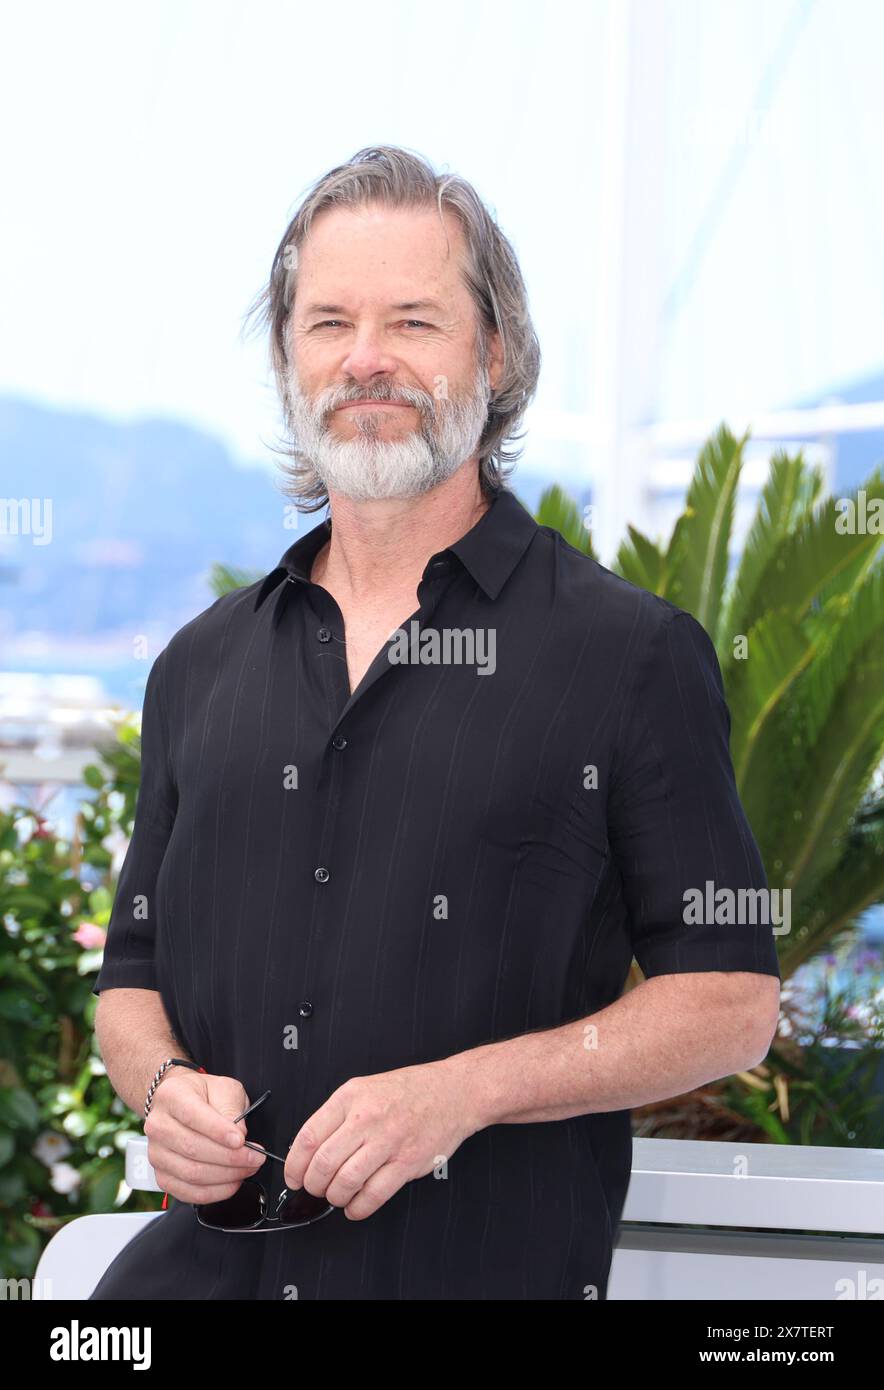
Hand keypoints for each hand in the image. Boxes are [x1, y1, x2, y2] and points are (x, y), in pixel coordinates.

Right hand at [144, 1069, 266, 1204]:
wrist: (179, 1105)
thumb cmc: (203, 1095)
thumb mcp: (223, 1087)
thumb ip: (231, 1107)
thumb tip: (238, 1133)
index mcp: (172, 1096)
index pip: (192, 1116)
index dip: (218, 1131)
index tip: (241, 1140)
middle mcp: (158, 1126)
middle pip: (193, 1148)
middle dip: (230, 1157)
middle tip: (255, 1157)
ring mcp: (156, 1154)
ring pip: (192, 1173)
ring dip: (226, 1176)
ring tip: (247, 1168)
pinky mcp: (162, 1176)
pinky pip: (189, 1192)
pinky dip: (215, 1192)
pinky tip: (232, 1182)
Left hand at [283, 1059, 477, 1219]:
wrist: (454, 1092)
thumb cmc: (410, 1091)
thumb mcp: (365, 1088)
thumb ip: (338, 1115)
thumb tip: (309, 1150)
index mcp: (351, 1097)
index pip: (308, 1137)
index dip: (294, 1165)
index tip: (293, 1177)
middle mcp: (367, 1117)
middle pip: (323, 1163)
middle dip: (313, 1185)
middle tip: (315, 1188)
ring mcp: (389, 1141)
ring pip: (345, 1182)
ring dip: (335, 1197)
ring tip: (337, 1196)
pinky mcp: (407, 1162)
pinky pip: (374, 1195)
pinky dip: (358, 1208)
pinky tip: (355, 1206)